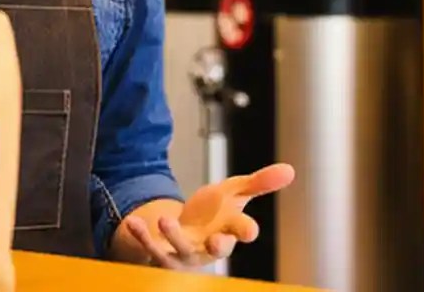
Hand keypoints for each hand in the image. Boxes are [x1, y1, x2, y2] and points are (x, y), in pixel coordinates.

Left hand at [122, 163, 294, 270]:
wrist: (184, 228)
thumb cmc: (215, 213)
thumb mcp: (235, 193)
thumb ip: (259, 183)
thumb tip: (290, 169)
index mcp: (231, 231)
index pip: (243, 232)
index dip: (246, 231)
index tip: (249, 231)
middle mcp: (210, 246)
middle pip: (217, 250)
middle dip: (218, 248)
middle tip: (216, 241)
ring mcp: (186, 253)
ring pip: (181, 250)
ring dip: (173, 236)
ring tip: (165, 217)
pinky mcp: (163, 254)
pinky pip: (152, 249)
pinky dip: (143, 236)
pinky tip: (133, 222)